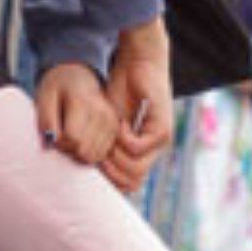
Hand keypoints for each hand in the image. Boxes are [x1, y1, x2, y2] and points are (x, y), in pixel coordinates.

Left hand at [37, 63, 119, 164]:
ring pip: (95, 155)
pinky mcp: (116, 125)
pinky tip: (84, 142)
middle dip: (69, 150)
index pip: (72, 138)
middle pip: (85, 150)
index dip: (59, 143)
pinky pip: (105, 152)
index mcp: (83, 101)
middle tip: (63, 136)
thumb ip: (45, 121)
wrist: (78, 76)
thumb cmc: (58, 88)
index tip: (54, 134)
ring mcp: (112, 118)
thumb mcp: (44, 99)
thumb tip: (51, 144)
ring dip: (81, 153)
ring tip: (73, 139)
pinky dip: (92, 153)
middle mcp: (102, 111)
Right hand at [102, 18, 173, 193]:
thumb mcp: (108, 126)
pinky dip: (123, 139)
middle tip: (100, 151)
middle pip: (131, 183)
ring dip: (115, 157)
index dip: (108, 179)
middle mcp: (156, 150)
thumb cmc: (120, 92)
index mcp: (143, 152)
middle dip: (110, 172)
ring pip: (135, 170)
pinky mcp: (162, 128)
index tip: (95, 161)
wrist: (139, 65)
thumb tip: (89, 175)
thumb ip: (104, 149)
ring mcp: (162, 141)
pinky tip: (120, 123)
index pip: (128, 185)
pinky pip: (137, 148)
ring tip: (108, 138)